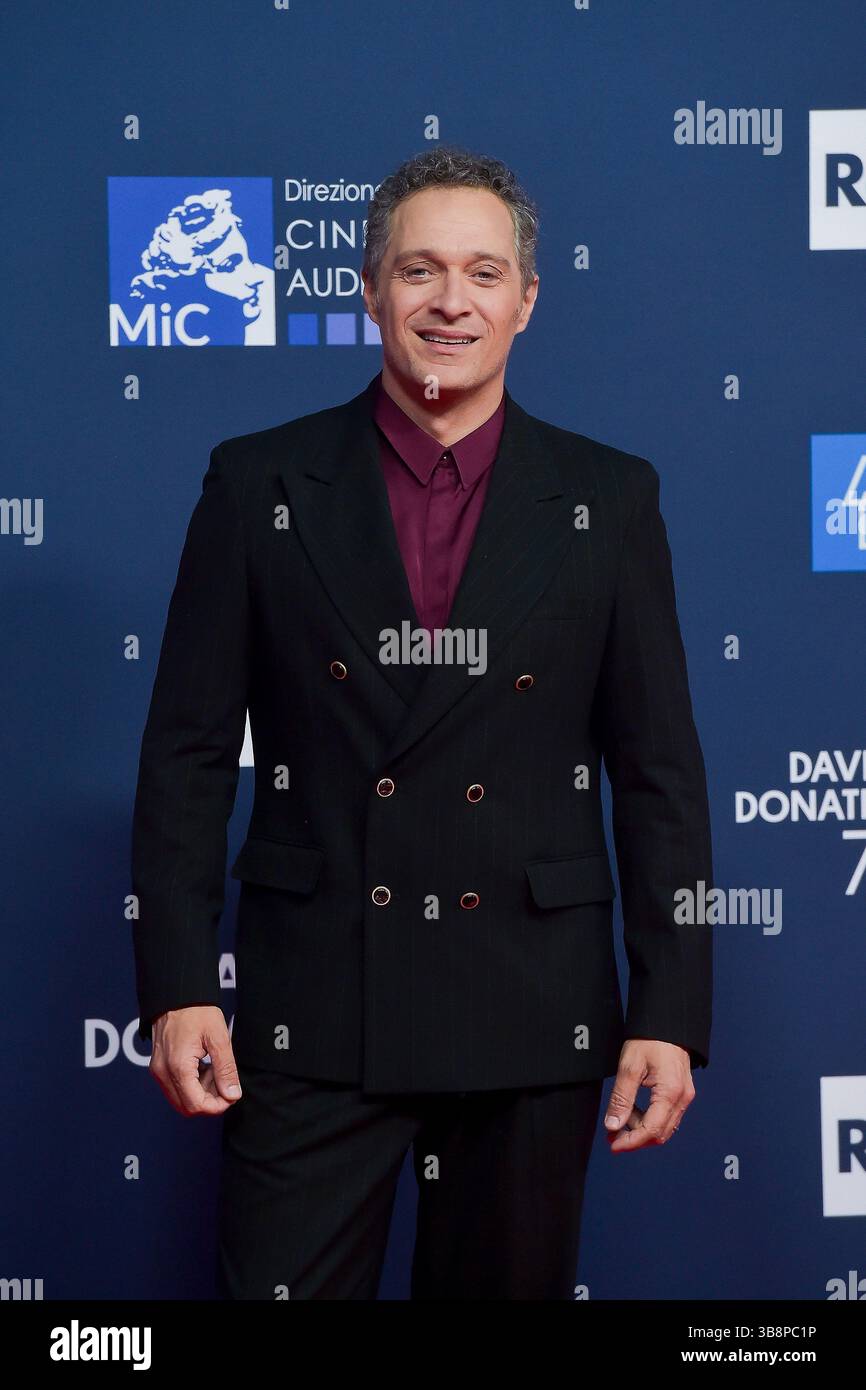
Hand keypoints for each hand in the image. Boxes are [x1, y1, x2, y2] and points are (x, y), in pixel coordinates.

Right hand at [147, 1006, 241, 1116]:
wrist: (176, 994)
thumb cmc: (197, 1010)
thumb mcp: (218, 1037)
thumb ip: (226, 1069)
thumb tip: (232, 1095)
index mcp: (178, 1066)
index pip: (196, 1105)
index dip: (217, 1106)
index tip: (232, 1095)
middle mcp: (163, 1072)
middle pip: (187, 1107)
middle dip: (209, 1101)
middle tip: (225, 1082)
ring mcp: (158, 1070)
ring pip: (180, 1099)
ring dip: (201, 1093)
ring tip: (215, 1070)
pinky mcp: (159, 1066)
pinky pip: (175, 1087)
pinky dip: (192, 1085)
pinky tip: (204, 1067)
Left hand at [603, 1038, 694, 1152]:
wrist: (668, 1023)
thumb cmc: (650, 1039)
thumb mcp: (629, 1067)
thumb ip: (621, 1098)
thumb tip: (613, 1125)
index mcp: (670, 1093)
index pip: (651, 1130)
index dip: (631, 1142)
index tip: (613, 1145)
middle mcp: (682, 1098)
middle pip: (659, 1134)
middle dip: (634, 1139)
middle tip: (611, 1135)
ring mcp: (684, 1096)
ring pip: (664, 1127)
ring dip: (641, 1131)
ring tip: (619, 1122)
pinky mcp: (682, 1093)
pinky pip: (667, 1116)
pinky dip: (649, 1120)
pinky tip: (633, 1112)